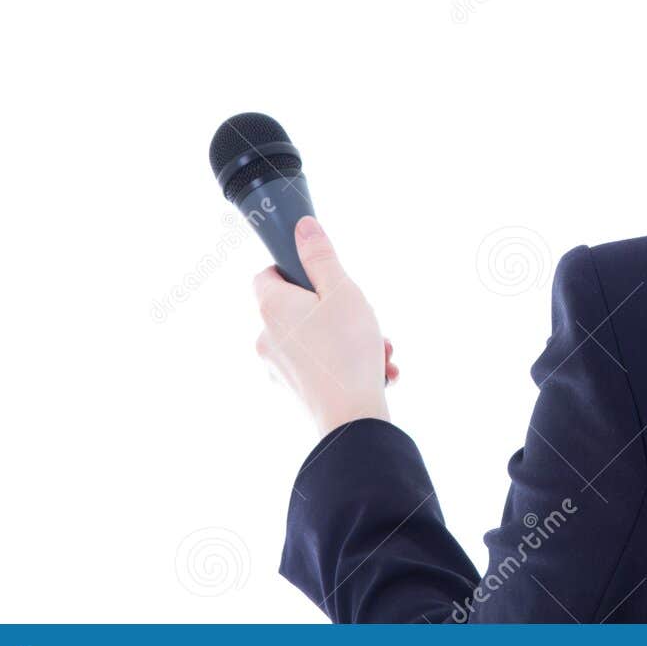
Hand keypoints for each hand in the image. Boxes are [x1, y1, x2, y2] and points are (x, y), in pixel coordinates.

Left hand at [253, 217, 393, 437]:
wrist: (352, 418)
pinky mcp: (294, 390)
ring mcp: (278, 367)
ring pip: (315, 339)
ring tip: (380, 349)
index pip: (266, 274)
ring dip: (350, 339)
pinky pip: (321, 366)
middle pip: (298, 308)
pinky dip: (347, 364)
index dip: (294, 270)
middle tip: (366, 318)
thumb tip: (302, 227)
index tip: (324, 277)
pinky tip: (378, 370)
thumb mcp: (342, 291)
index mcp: (272, 307)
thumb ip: (321, 257)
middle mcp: (266, 337)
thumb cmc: (347, 351)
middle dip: (337, 310)